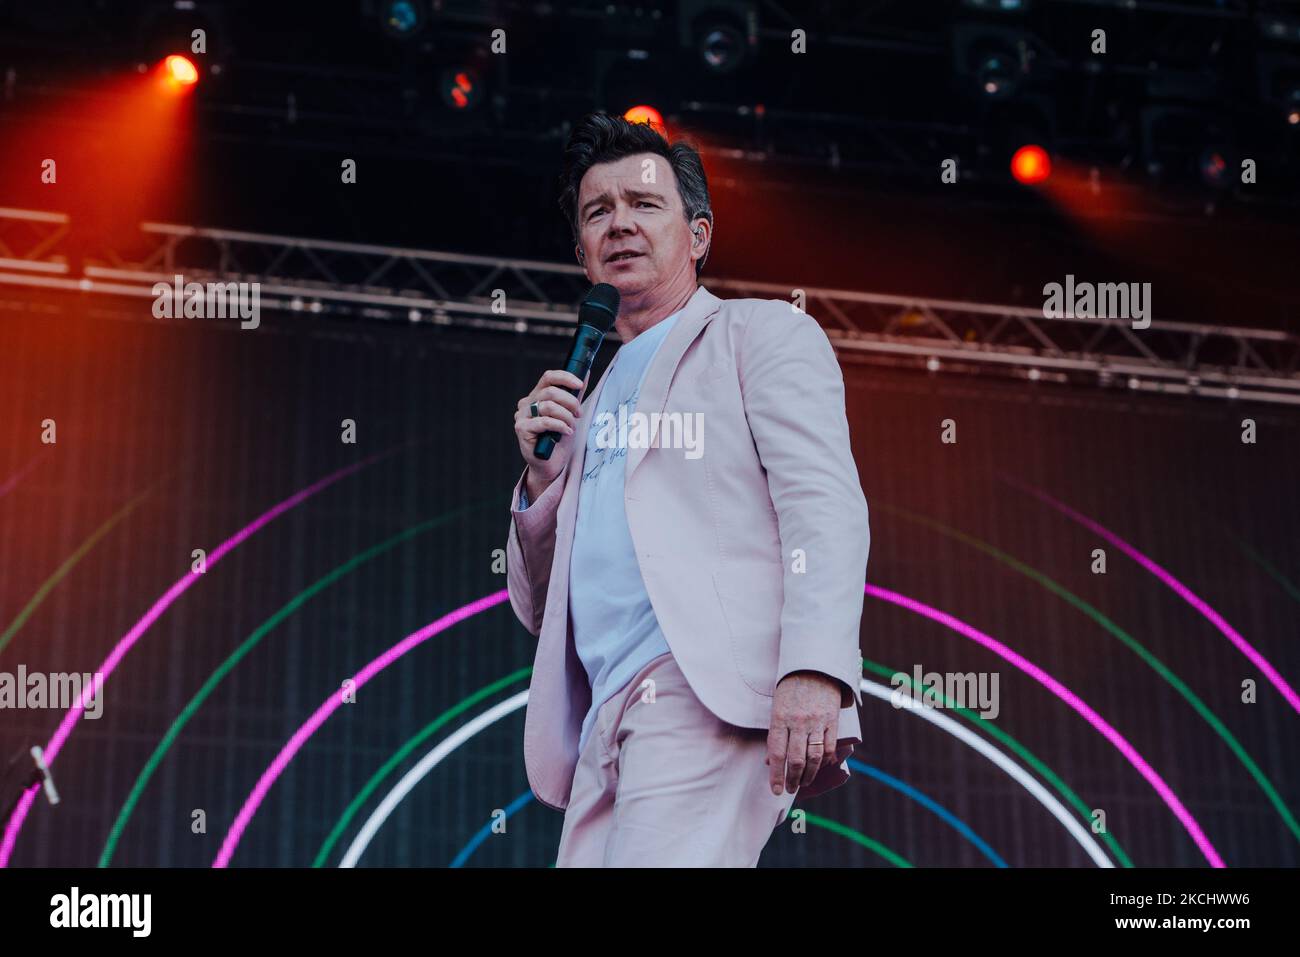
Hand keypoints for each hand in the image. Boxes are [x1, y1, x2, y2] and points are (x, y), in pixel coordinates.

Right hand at [514, 369, 588, 496]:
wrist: (551, 464)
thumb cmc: (558, 440)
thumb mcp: (569, 414)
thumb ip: (575, 395)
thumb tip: (584, 374)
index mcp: (537, 396)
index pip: (548, 377)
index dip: (565, 378)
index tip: (579, 385)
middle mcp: (527, 403)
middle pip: (551, 392)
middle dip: (571, 402)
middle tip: (579, 414)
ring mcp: (522, 416)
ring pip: (548, 406)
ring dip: (566, 417)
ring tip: (571, 426)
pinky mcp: (522, 429)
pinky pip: (544, 421)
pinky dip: (560, 426)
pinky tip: (566, 432)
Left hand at [766, 671, 841, 795]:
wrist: (815, 667)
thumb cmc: (791, 688)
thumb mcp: (776, 707)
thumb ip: (775, 734)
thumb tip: (770, 761)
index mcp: (780, 718)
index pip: (777, 753)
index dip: (776, 775)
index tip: (775, 790)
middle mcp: (798, 722)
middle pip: (795, 759)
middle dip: (792, 779)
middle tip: (790, 789)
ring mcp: (817, 721)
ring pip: (813, 757)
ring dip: (808, 774)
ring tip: (803, 782)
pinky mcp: (832, 720)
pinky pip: (829, 747)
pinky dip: (825, 760)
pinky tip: (821, 767)